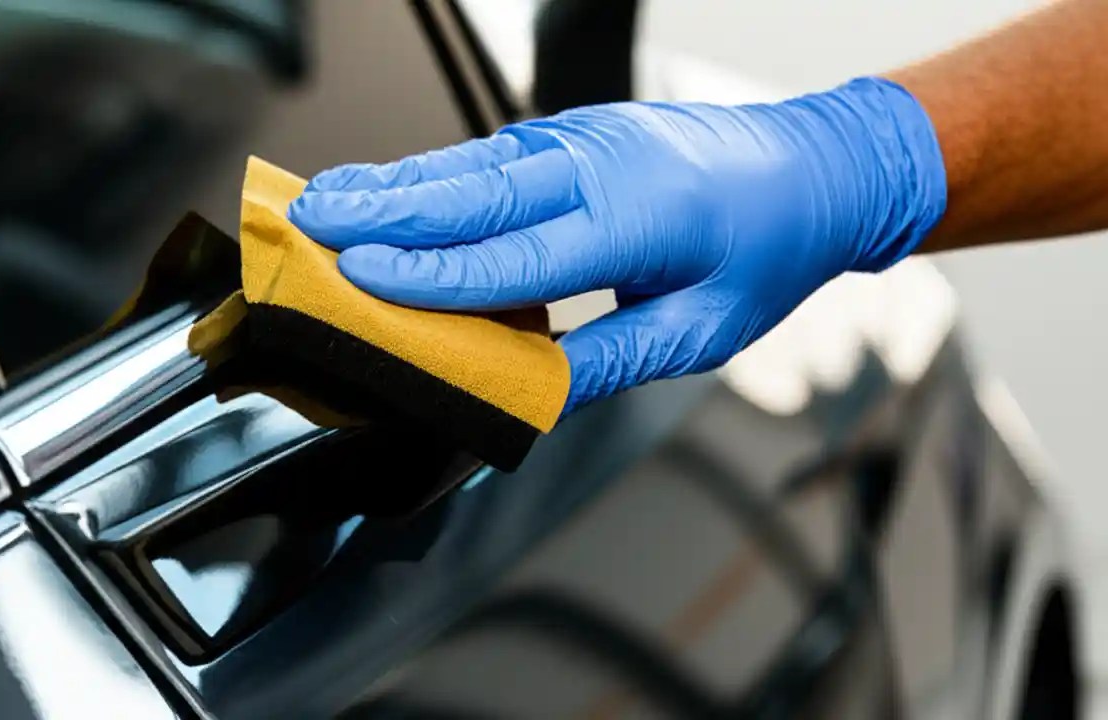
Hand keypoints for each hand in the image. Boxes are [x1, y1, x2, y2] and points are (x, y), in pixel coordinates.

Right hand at [288, 78, 945, 414]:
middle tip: (306, 224)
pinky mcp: (577, 133)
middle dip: (381, 211)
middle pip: (471, 194)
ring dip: (391, 183)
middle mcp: (600, 167)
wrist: (817, 167)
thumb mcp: (702, 330)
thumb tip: (532, 394)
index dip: (430, 273)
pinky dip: (432, 172)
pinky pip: (491, 155)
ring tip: (323, 199)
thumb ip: (610, 360)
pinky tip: (391, 185)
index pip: (512, 257)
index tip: (360, 280)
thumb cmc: (768, 246)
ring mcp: (585, 140)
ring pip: (470, 165)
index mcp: (637, 221)